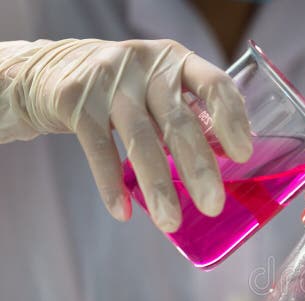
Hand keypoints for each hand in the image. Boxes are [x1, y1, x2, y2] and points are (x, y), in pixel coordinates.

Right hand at [0, 38, 252, 231]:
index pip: (214, 83)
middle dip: (198, 167)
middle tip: (213, 206)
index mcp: (177, 61)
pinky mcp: (76, 99)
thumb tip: (229, 167)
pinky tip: (123, 213)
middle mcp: (146, 64)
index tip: (243, 156)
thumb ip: (190, 117)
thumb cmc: (126, 90)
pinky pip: (99, 149)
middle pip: (178, 120)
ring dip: (157, 186)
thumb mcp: (161, 89)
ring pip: (140, 138)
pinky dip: (111, 184)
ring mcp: (109, 80)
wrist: (48, 70)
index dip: (231, 118)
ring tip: (170, 222)